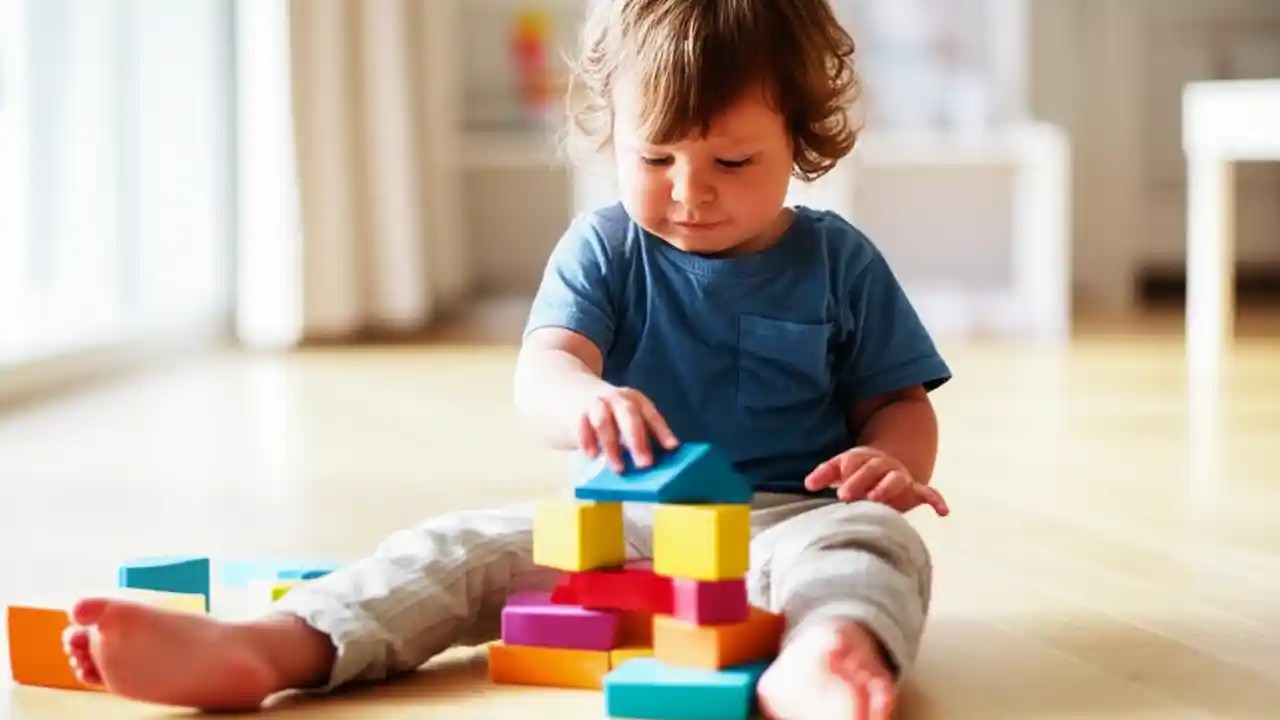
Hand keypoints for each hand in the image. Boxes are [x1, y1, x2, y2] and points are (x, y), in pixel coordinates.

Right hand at [579, 386, 677, 470]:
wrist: (566, 386)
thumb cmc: (604, 411)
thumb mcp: (623, 414)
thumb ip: (636, 433)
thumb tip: (651, 461)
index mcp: (634, 399)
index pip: (651, 415)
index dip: (662, 430)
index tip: (672, 447)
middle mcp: (616, 399)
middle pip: (629, 415)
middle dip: (637, 441)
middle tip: (644, 465)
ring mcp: (594, 403)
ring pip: (603, 421)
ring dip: (612, 446)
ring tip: (619, 469)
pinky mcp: (576, 413)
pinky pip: (582, 426)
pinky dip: (587, 441)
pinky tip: (593, 456)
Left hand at [804, 447, 949, 515]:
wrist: (887, 464)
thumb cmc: (857, 470)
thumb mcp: (840, 466)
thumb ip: (824, 473)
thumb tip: (808, 484)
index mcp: (862, 459)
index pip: (852, 463)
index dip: (844, 473)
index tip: (835, 486)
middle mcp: (882, 466)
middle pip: (871, 471)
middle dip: (858, 482)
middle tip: (843, 496)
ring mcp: (899, 476)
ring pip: (895, 479)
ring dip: (885, 488)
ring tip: (875, 499)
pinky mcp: (914, 489)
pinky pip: (928, 493)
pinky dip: (936, 500)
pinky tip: (943, 511)